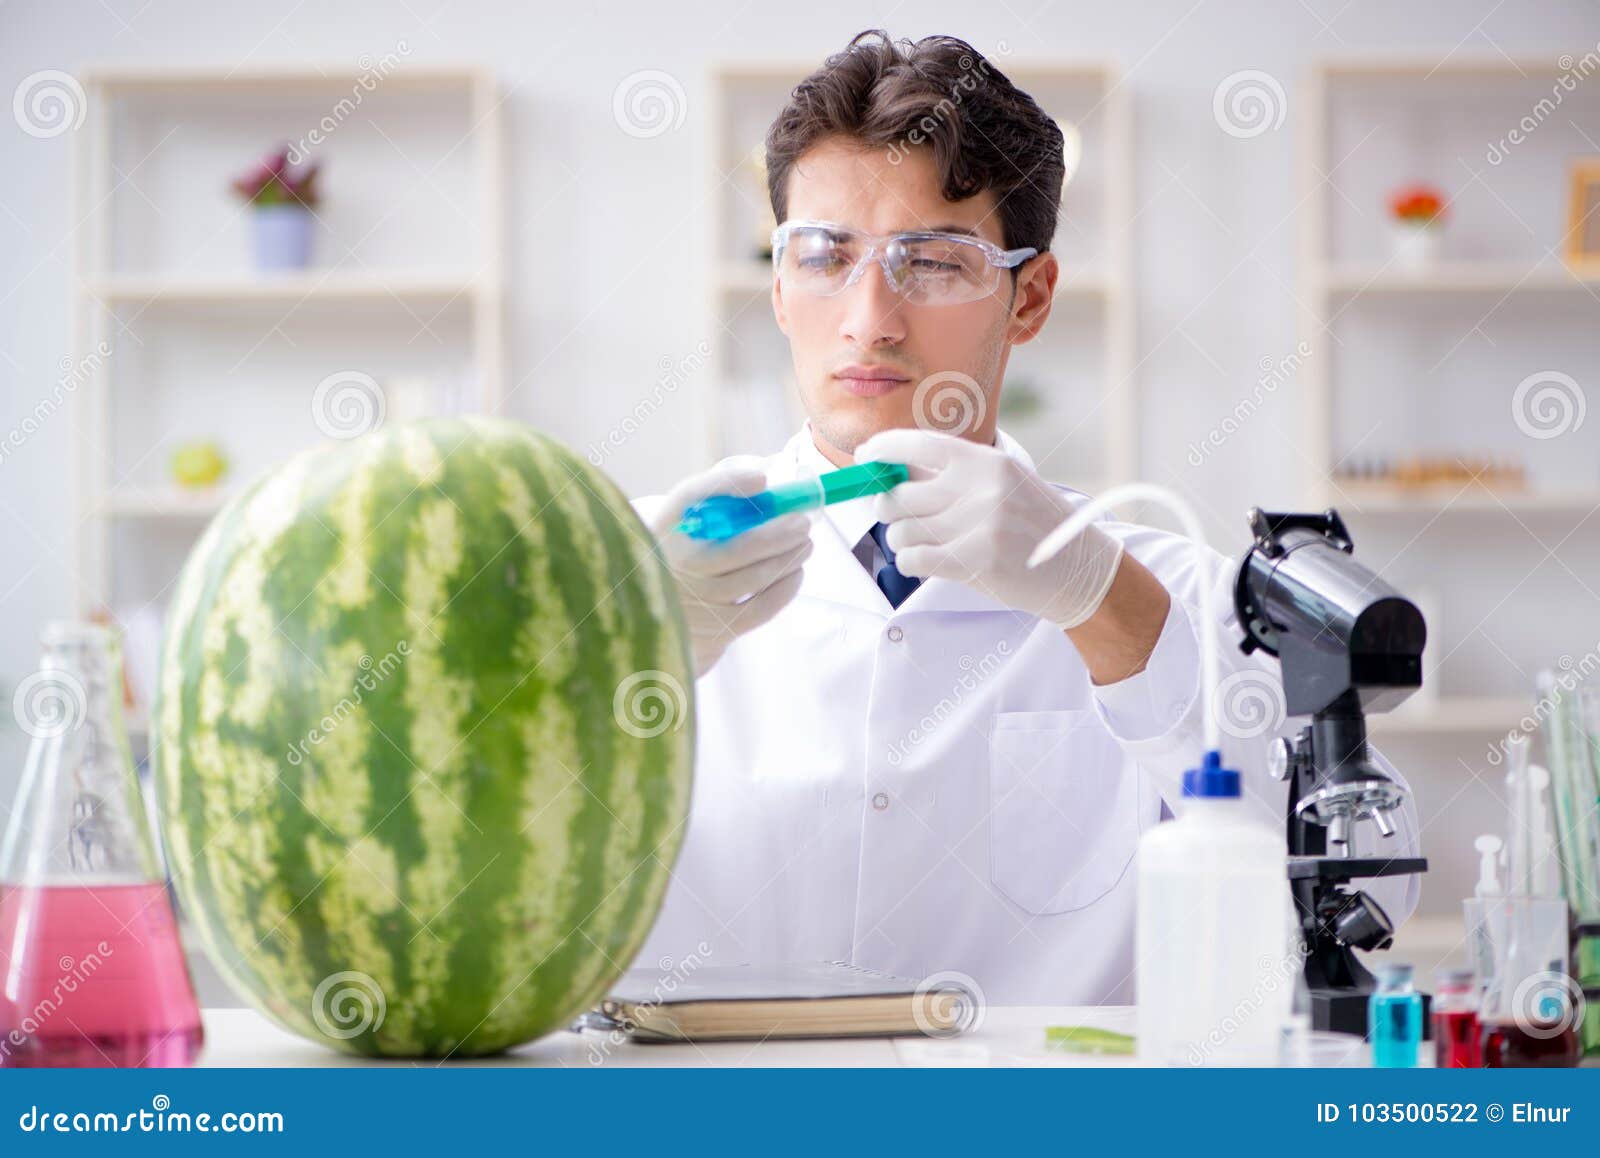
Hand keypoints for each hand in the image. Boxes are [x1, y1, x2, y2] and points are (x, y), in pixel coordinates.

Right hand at [647, 461, 812, 675]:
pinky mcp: (712, 632)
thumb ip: (719, 490)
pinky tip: (796, 572)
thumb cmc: (683, 546)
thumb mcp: (686, 515)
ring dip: (789, 558)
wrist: (657, 604)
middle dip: (780, 533)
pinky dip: (785, 588)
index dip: (731, 486)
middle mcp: (675, 564)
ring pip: (755, 578)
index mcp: (666, 526)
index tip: (763, 481)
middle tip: (802, 522)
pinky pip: (760, 609)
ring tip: (805, 544)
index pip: (693, 497)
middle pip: (738, 547)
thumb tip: (764, 477)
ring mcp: (694, 602)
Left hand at [854, 428, 1123, 628]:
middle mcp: (982, 489)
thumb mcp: (1003, 483)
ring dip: (901, 538)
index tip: (866, 456)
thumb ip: (954, 475)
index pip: (919, 445)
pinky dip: (910, 560)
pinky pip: (913, 558)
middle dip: (887, 506)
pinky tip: (924, 560)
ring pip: (902, 529)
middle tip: (893, 514)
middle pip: (901, 493)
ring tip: (920, 542)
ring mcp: (979, 526)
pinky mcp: (975, 562)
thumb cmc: (1033, 524)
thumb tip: (891, 470)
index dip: (884, 449)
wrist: (1079, 568)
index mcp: (987, 462)